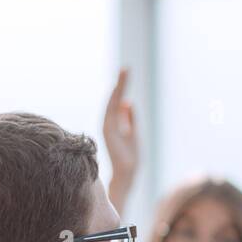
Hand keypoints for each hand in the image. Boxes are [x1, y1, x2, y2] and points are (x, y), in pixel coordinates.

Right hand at [102, 67, 137, 202]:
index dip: (122, 88)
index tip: (126, 73)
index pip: (118, 102)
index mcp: (116, 122)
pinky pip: (111, 112)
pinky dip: (114, 101)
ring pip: (112, 103)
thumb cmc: (130, 156)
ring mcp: (108, 126)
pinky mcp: (108, 131)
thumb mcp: (133, 133)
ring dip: (118, 89)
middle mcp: (110, 123)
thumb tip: (128, 102)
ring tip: (124, 75)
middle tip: (126, 68)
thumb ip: (130, 118)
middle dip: (121, 84)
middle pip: (115, 99)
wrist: (127, 172)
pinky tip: (120, 89)